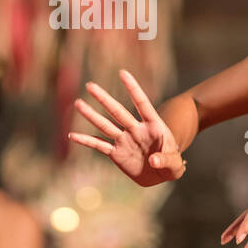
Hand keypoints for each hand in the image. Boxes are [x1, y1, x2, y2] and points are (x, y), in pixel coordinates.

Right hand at [67, 69, 186, 186]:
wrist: (161, 175)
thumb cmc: (172, 166)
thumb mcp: (175, 164)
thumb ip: (167, 160)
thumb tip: (153, 160)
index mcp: (153, 126)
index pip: (142, 104)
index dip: (133, 89)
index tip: (123, 73)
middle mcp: (135, 129)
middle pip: (118, 112)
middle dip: (104, 99)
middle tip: (90, 85)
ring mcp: (124, 140)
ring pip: (105, 125)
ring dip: (91, 115)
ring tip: (78, 103)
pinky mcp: (116, 154)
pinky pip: (99, 146)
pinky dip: (86, 141)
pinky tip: (72, 135)